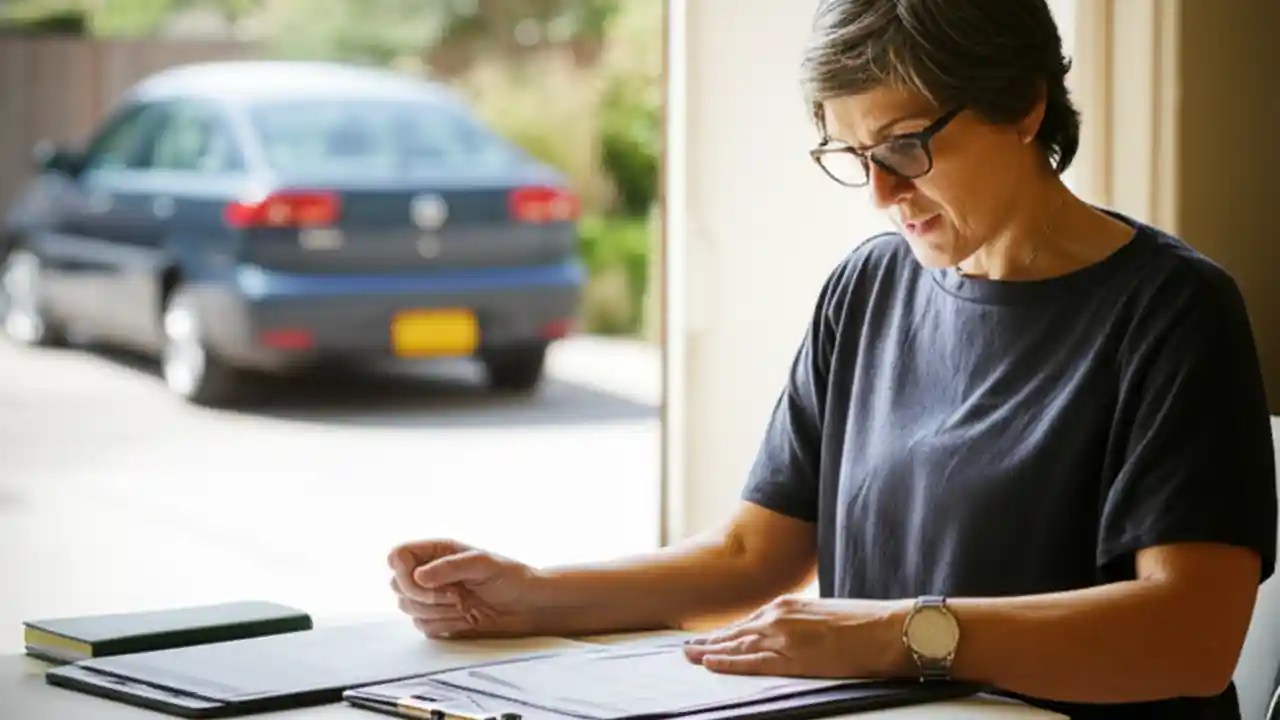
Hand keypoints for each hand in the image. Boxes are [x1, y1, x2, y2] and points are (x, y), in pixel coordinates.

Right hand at [388, 539, 545, 637]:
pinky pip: (421, 626)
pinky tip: (465, 618)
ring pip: (406, 607)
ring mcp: (432, 596)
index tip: (424, 581)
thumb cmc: (511, 577)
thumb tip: (417, 576)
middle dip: (423, 595)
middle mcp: (431, 572)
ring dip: (436, 611)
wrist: (527, 607)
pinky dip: (442, 624)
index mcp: (438, 551)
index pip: (398, 556)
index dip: (403, 571)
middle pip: (396, 584)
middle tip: (456, 596)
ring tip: (465, 605)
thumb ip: (449, 566)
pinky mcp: (438, 618)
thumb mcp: (483, 564)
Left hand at [681, 595, 912, 677]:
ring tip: (688, 656)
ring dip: (709, 651)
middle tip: (685, 648)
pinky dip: (727, 662)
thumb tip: (790, 634)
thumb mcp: (822, 613)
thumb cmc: (863, 623)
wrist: (887, 629)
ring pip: (736, 646)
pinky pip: (751, 662)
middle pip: (735, 632)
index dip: (726, 632)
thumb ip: (800, 622)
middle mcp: (779, 616)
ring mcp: (783, 636)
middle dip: (709, 641)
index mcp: (787, 604)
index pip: (748, 621)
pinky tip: (709, 662)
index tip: (708, 638)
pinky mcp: (792, 657)